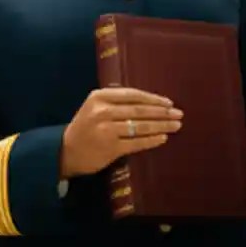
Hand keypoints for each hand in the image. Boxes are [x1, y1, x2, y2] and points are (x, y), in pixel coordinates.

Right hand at [59, 87, 183, 177]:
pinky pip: (137, 143)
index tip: (169, 102)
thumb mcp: (95, 106)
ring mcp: (106, 130)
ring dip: (162, 126)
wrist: (66, 151)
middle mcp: (102, 111)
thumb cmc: (85, 127)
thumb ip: (116, 101)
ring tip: (176, 126)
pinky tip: (163, 138)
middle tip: (179, 114)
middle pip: (140, 110)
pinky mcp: (111, 148)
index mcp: (99, 97)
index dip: (153, 98)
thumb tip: (151, 102)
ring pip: (141, 126)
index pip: (133, 95)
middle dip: (162, 112)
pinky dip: (152, 140)